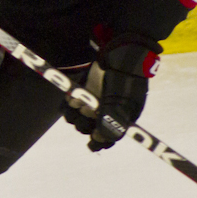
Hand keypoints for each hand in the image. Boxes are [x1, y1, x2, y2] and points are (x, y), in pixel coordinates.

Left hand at [63, 33, 161, 151]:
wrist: (119, 55)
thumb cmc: (125, 80)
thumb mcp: (121, 103)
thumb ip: (110, 121)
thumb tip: (100, 141)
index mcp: (120, 118)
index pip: (108, 138)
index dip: (98, 142)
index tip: (91, 142)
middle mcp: (106, 113)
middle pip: (89, 128)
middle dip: (84, 123)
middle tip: (87, 111)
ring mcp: (95, 103)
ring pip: (78, 118)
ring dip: (74, 113)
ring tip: (78, 101)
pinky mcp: (86, 92)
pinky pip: (73, 104)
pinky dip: (70, 102)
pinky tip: (73, 96)